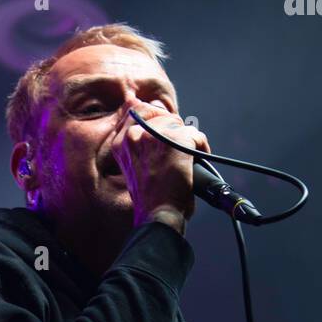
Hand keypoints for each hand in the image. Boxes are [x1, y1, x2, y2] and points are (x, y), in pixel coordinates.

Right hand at [111, 100, 211, 228]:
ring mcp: (154, 136)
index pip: (136, 110)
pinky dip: (201, 147)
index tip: (163, 133)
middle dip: (173, 129)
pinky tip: (197, 162)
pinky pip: (195, 134)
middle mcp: (133, 135)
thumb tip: (151, 105)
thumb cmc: (149, 198)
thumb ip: (138, 139)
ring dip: (187, 139)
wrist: (158, 216)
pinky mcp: (175, 141)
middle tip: (178, 150)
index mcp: (120, 142)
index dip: (155, 120)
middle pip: (161, 114)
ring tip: (187, 158)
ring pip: (179, 123)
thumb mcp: (133, 166)